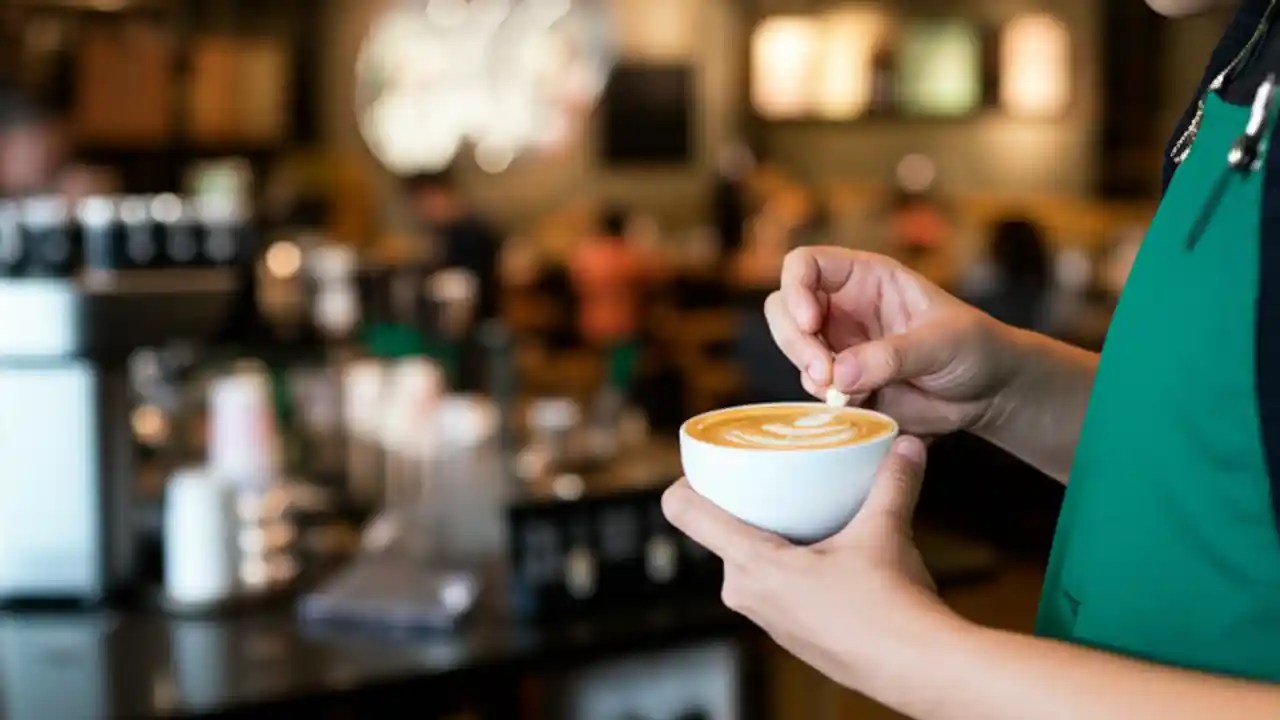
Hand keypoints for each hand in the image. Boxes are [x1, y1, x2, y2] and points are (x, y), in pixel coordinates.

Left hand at [662, 436, 965, 690]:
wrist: (916, 670)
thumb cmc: (888, 607)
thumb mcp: (885, 531)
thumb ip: (892, 482)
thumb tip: (909, 443)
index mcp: (752, 564)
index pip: (685, 511)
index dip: (689, 478)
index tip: (710, 458)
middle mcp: (746, 592)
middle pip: (719, 529)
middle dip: (743, 501)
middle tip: (773, 472)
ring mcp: (765, 616)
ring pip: (747, 558)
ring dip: (769, 531)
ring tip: (801, 503)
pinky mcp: (788, 631)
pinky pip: (770, 583)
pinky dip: (787, 560)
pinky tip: (820, 547)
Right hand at [765, 247, 1019, 436]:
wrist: (991, 392)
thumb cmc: (976, 347)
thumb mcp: (944, 342)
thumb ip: (894, 354)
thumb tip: (841, 374)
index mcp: (865, 277)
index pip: (805, 265)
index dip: (796, 289)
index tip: (810, 322)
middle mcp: (843, 307)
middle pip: (784, 308)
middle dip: (794, 340)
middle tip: (824, 373)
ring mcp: (839, 345)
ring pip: (793, 350)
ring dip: (809, 372)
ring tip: (846, 393)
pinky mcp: (843, 383)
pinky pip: (814, 387)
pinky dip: (825, 398)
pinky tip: (858, 404)